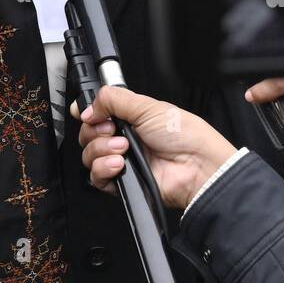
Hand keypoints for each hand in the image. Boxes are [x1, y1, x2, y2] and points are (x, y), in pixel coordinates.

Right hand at [74, 86, 234, 212]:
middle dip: (95, 131)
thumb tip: (87, 107)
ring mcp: (122, 161)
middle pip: (88, 134)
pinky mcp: (122, 182)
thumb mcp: (147, 106)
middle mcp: (123, 138)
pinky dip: (104, 168)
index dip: (88, 113)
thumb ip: (113, 100)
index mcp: (130, 118)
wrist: (196, 166)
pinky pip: (97, 177)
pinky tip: (120, 163)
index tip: (88, 113)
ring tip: (124, 148)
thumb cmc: (183, 135)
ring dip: (101, 149)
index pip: (97, 114)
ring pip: (89, 155)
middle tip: (112, 130)